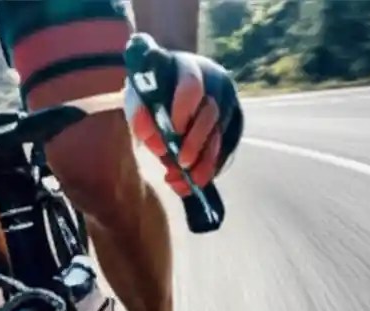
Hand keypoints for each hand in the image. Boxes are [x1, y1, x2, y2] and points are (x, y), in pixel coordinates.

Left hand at [126, 52, 241, 196]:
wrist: (168, 88)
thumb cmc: (151, 90)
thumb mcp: (138, 95)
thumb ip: (140, 113)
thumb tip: (160, 146)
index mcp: (188, 68)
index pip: (191, 85)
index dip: (183, 110)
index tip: (172, 132)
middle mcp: (214, 83)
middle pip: (211, 113)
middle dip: (196, 142)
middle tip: (181, 163)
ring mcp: (227, 103)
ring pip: (221, 135)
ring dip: (204, 162)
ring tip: (186, 183)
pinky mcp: (232, 124)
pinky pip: (225, 149)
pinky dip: (209, 168)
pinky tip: (192, 183)